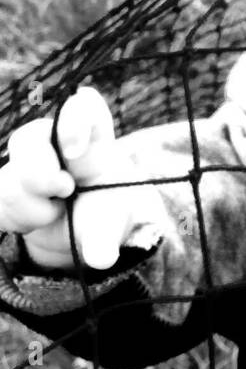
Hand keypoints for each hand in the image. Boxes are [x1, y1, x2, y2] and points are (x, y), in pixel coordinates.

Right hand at [0, 87, 136, 270]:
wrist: (80, 223)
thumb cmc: (103, 210)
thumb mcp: (112, 221)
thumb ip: (105, 237)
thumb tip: (100, 260)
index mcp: (91, 136)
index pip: (81, 109)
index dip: (74, 122)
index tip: (77, 151)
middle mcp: (52, 139)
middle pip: (29, 140)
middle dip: (42, 176)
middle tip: (65, 192)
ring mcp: (23, 158)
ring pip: (10, 179)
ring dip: (33, 209)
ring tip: (55, 212)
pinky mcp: (4, 181)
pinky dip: (14, 219)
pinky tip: (31, 222)